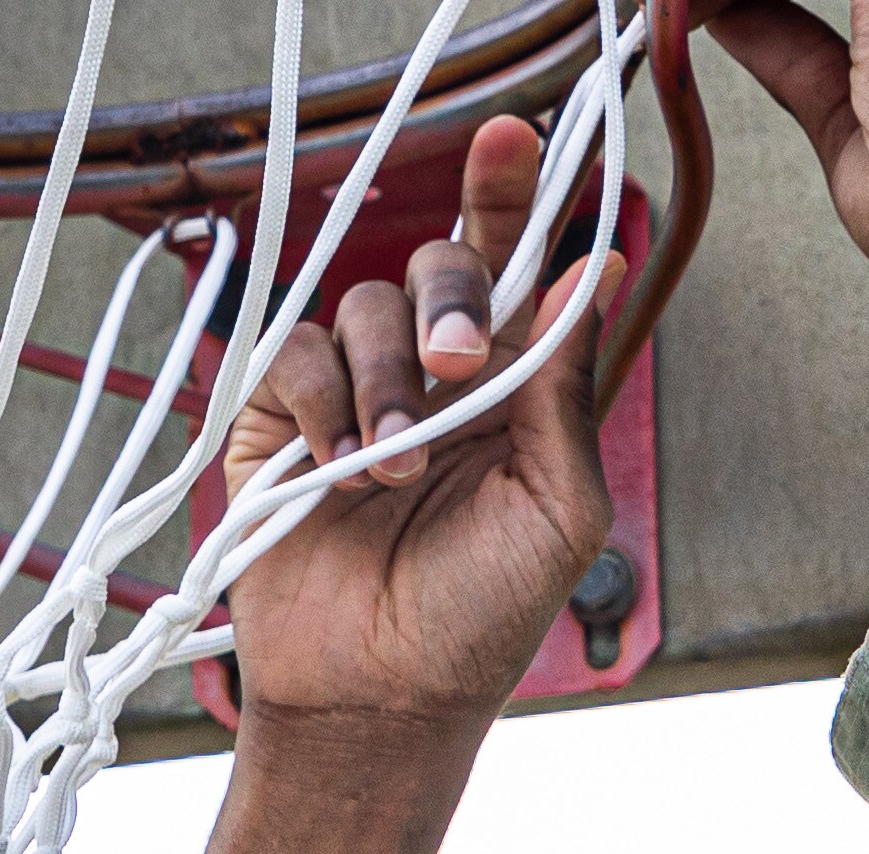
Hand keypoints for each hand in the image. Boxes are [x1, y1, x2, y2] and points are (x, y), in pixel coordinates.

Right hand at [216, 114, 622, 735]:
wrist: (385, 696)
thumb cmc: (482, 621)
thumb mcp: (558, 511)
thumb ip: (564, 392)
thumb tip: (588, 271)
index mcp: (512, 394)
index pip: (514, 273)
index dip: (511, 198)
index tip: (517, 142)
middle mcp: (434, 380)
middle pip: (438, 267)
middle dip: (449, 299)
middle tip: (459, 368)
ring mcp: (356, 394)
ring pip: (363, 305)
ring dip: (385, 381)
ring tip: (393, 471)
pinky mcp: (280, 418)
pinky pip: (295, 352)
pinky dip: (321, 403)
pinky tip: (341, 472)